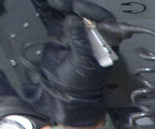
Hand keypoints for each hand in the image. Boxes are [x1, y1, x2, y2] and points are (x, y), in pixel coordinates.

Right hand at [24, 6, 111, 127]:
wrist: (64, 94)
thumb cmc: (82, 84)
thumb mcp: (83, 63)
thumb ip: (80, 42)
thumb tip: (75, 21)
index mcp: (106, 43)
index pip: (104, 21)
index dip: (93, 12)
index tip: (80, 8)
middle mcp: (92, 36)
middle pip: (86, 14)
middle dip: (75, 6)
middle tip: (63, 3)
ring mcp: (76, 34)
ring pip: (71, 13)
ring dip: (63, 6)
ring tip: (54, 3)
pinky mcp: (61, 34)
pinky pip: (58, 18)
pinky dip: (52, 11)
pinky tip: (48, 5)